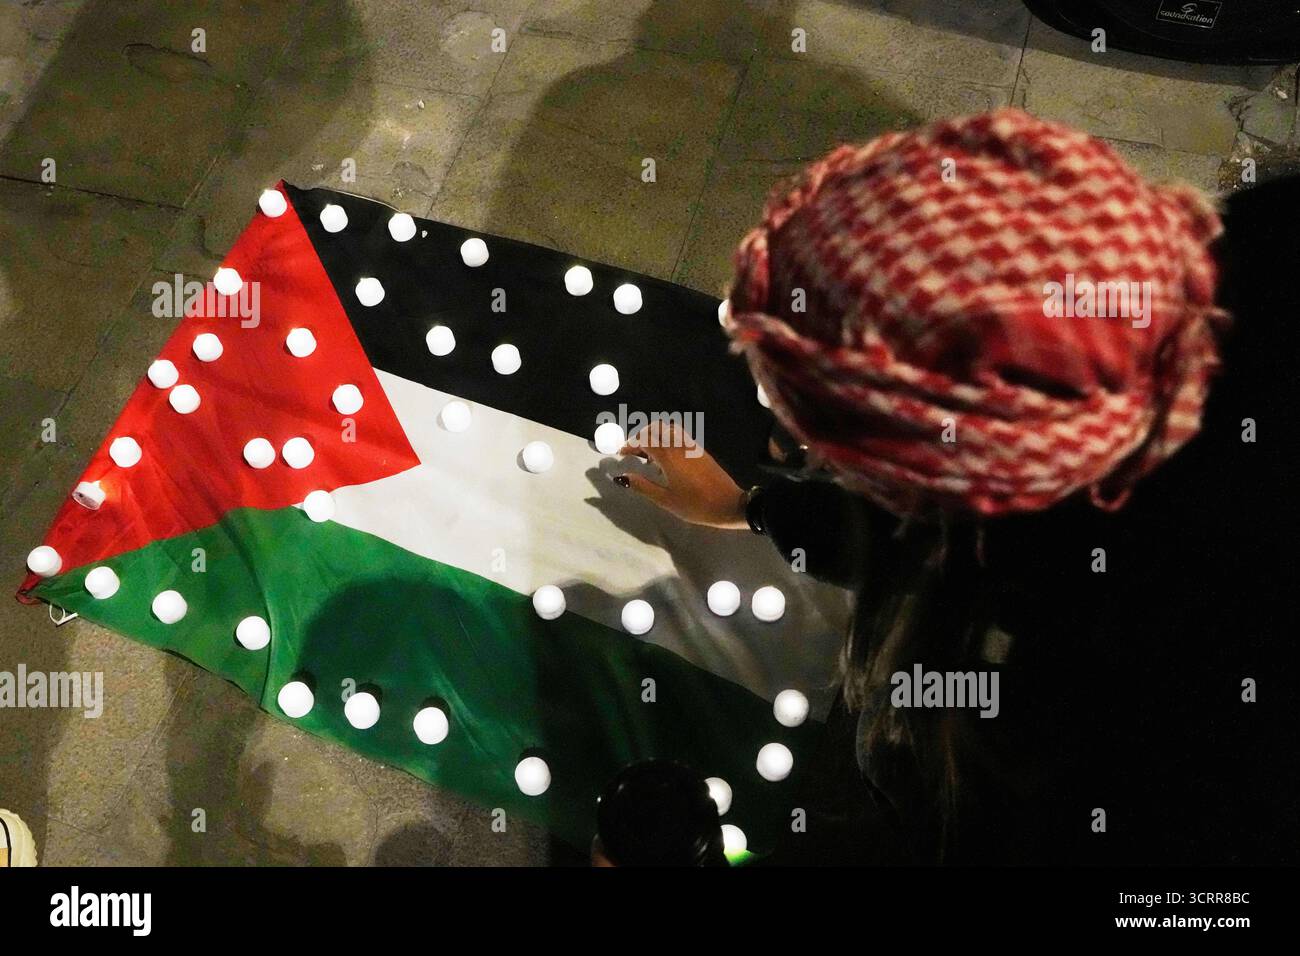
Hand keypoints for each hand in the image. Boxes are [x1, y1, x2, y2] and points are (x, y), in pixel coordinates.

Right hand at [615, 423, 748, 529]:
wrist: (729, 504)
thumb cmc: (696, 506)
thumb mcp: (666, 500)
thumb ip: (643, 486)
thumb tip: (622, 477)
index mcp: (669, 456)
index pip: (644, 440)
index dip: (630, 444)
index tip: (622, 454)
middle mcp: (679, 445)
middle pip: (655, 429)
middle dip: (641, 436)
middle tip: (633, 453)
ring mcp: (692, 445)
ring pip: (668, 429)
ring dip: (655, 436)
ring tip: (649, 455)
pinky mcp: (700, 450)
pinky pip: (679, 435)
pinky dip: (667, 439)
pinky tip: (666, 460)